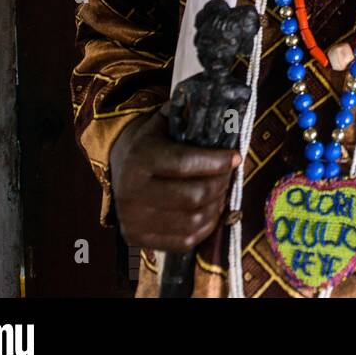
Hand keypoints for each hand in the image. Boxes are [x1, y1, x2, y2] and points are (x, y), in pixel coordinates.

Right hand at [109, 111, 240, 251]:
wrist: (120, 167)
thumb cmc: (153, 142)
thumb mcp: (165, 122)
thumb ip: (191, 117)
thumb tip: (227, 114)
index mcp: (140, 158)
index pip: (185, 163)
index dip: (216, 162)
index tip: (236, 158)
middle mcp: (132, 191)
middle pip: (194, 196)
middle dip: (220, 185)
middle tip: (228, 176)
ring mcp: (133, 219)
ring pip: (193, 220)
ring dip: (216, 206)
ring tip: (220, 192)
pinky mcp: (138, 238)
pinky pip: (185, 240)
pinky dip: (205, 227)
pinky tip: (209, 210)